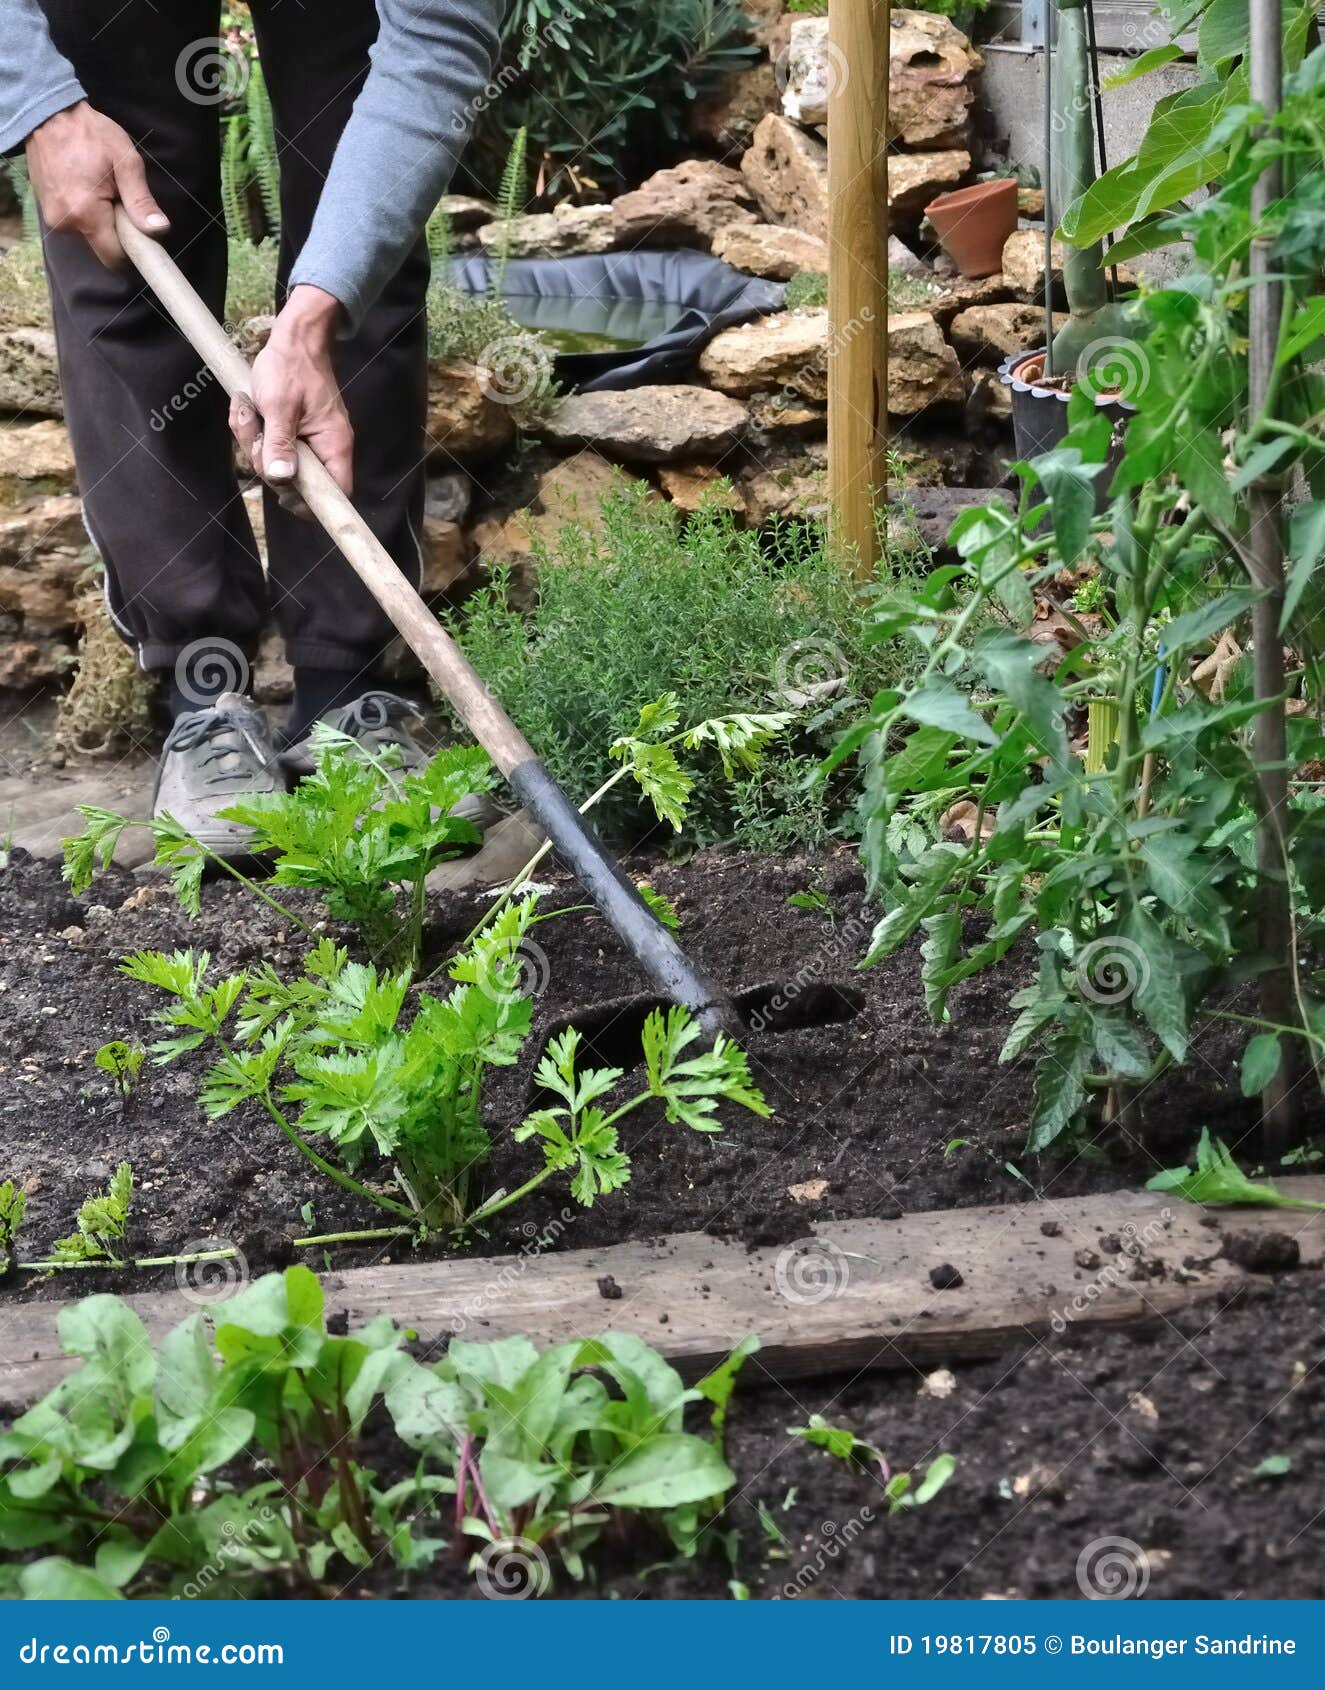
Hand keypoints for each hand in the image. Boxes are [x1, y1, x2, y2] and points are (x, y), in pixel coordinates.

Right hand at [26, 101, 167, 266]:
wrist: (48, 113)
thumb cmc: (90, 133)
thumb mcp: (125, 161)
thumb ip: (141, 200)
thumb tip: (159, 229)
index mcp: (85, 213)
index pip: (115, 257)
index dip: (132, 249)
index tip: (139, 230)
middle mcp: (65, 222)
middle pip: (103, 247)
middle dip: (117, 231)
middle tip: (119, 198)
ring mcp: (53, 217)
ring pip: (90, 235)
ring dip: (102, 220)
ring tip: (101, 188)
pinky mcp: (47, 210)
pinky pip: (76, 223)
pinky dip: (87, 212)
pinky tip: (87, 188)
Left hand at [231, 286, 351, 508]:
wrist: (295, 337)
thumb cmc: (291, 366)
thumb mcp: (279, 405)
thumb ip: (279, 443)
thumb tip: (280, 479)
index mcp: (333, 445)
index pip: (335, 494)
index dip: (311, 503)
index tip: (283, 493)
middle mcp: (326, 449)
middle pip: (297, 482)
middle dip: (266, 460)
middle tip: (255, 430)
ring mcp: (310, 441)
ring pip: (278, 463)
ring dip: (253, 440)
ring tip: (248, 409)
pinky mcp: (294, 433)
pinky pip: (271, 446)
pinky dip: (254, 431)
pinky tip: (249, 409)